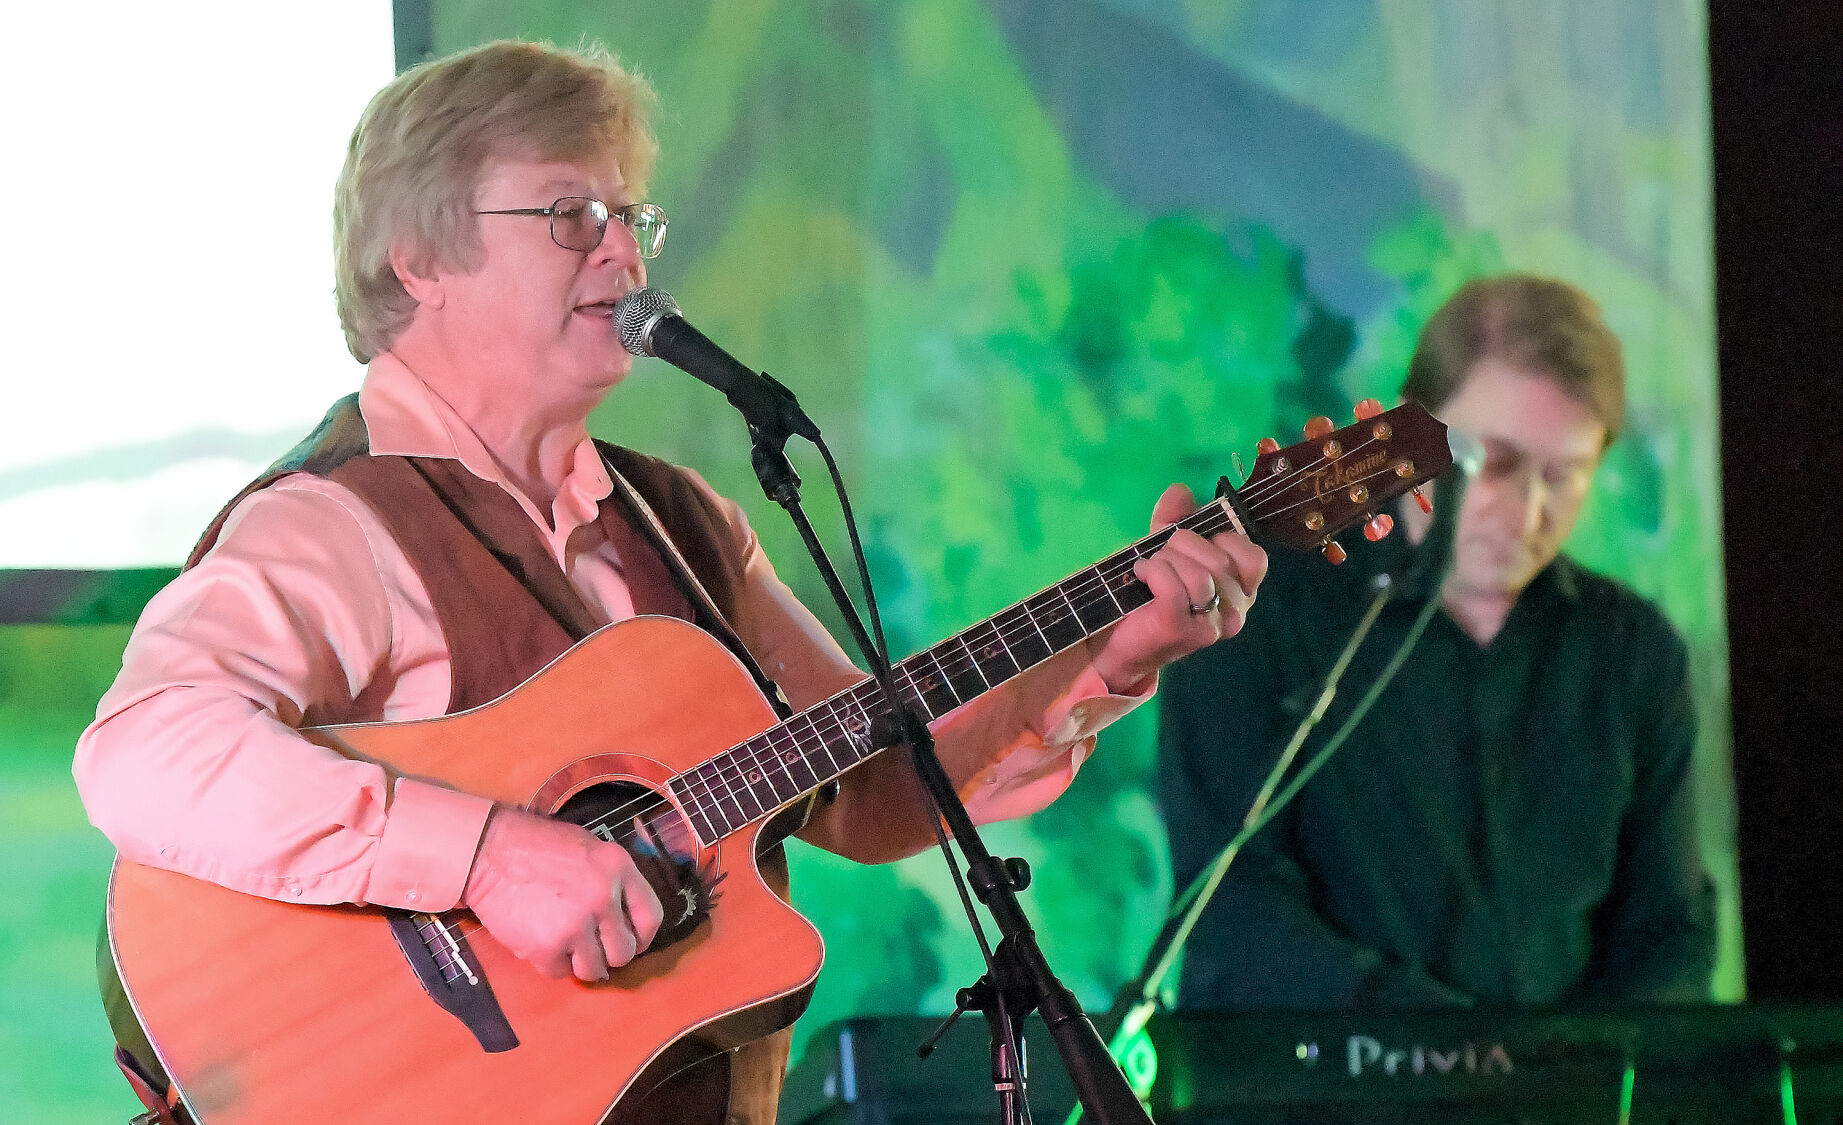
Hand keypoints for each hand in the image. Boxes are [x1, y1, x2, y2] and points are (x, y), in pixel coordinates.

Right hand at [461, 806, 663, 981]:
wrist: (489, 852)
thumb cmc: (538, 847)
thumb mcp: (589, 847)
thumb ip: (613, 879)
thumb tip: (626, 916)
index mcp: (618, 868)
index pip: (651, 917)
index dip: (643, 936)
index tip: (633, 942)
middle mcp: (603, 898)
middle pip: (624, 952)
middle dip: (609, 954)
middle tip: (592, 947)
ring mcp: (575, 925)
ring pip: (594, 969)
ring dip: (581, 962)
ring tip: (566, 945)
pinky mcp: (546, 947)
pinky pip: (560, 972)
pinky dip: (552, 962)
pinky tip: (541, 940)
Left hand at [1086, 483, 1266, 693]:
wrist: (1117, 640)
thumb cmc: (1150, 594)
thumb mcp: (1167, 550)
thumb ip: (1176, 519)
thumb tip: (1180, 490)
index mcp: (1241, 593)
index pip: (1253, 558)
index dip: (1223, 540)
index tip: (1193, 546)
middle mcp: (1234, 613)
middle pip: (1220, 560)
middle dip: (1183, 546)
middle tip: (1161, 557)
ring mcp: (1210, 626)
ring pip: (1199, 575)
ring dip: (1166, 561)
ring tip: (1149, 569)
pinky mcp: (1182, 631)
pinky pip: (1173, 586)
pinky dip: (1153, 571)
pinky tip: (1142, 574)